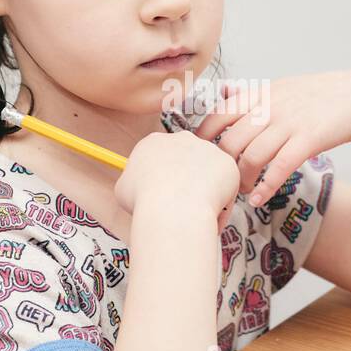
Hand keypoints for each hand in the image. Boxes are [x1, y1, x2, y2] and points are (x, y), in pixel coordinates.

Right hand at [114, 130, 240, 228]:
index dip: (164, 178)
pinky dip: (220, 202)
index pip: (161, 156)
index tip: (163, 193)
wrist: (173, 208)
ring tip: (195, 213)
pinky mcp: (227, 163)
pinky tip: (209, 212)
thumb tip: (135, 189)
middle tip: (181, 204)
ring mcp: (207, 149)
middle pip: (187, 161)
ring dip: (204, 191)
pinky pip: (226, 186)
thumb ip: (133, 182)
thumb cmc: (144, 201)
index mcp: (154, 142)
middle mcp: (182, 138)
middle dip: (187, 181)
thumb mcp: (123, 190)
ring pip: (209, 174)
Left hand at [191, 70, 350, 205]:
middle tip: (222, 182)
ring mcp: (289, 122)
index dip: (203, 139)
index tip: (198, 158)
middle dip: (221, 167)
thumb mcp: (282, 88)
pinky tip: (259, 198)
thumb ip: (253, 97)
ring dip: (242, 180)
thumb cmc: (320, 96)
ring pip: (251, 156)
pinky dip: (266, 186)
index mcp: (260, 94)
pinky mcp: (309, 139)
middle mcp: (270, 107)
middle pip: (230, 141)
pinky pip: (280, 166)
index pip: (218, 114)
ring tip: (242, 193)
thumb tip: (225, 97)